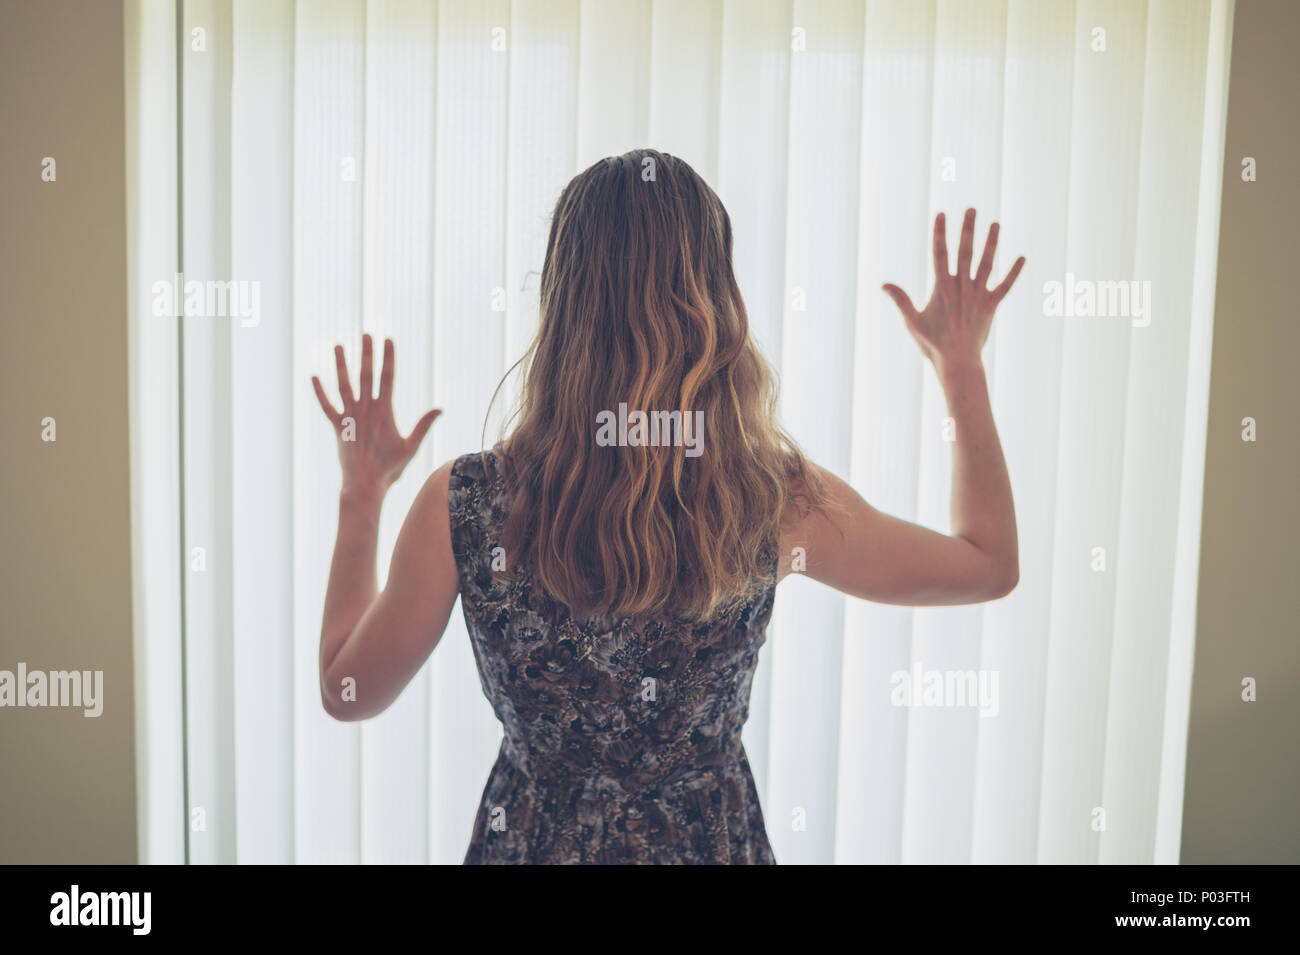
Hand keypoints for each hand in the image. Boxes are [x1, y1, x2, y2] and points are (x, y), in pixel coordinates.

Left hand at [312, 334, 439, 496]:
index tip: (388, 340)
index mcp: (385, 412)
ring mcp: (349, 417)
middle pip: (366, 375)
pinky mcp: (337, 427)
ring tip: (339, 346)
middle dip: (367, 354)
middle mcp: (366, 410)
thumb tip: (440, 409)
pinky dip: (320, 392)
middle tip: (366, 334)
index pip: (388, 378)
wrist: (364, 484)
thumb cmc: (389, 469)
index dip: (389, 358)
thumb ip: (423, 426)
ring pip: (344, 385)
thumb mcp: (410, 447)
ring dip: (341, 365)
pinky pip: (326, 406)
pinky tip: (314, 377)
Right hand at [882, 209, 1024, 368]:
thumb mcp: (912, 321)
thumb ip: (901, 300)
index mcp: (941, 288)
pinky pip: (1005, 286)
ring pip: (987, 263)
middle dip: (968, 229)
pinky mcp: (991, 306)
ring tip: (995, 223)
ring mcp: (978, 295)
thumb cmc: (932, 344)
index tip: (941, 214)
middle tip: (972, 209)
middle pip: (965, 252)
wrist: (957, 362)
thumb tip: (885, 284)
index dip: (940, 233)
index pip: (940, 254)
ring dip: (992, 242)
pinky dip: (1014, 272)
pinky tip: (1022, 257)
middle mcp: (961, 288)